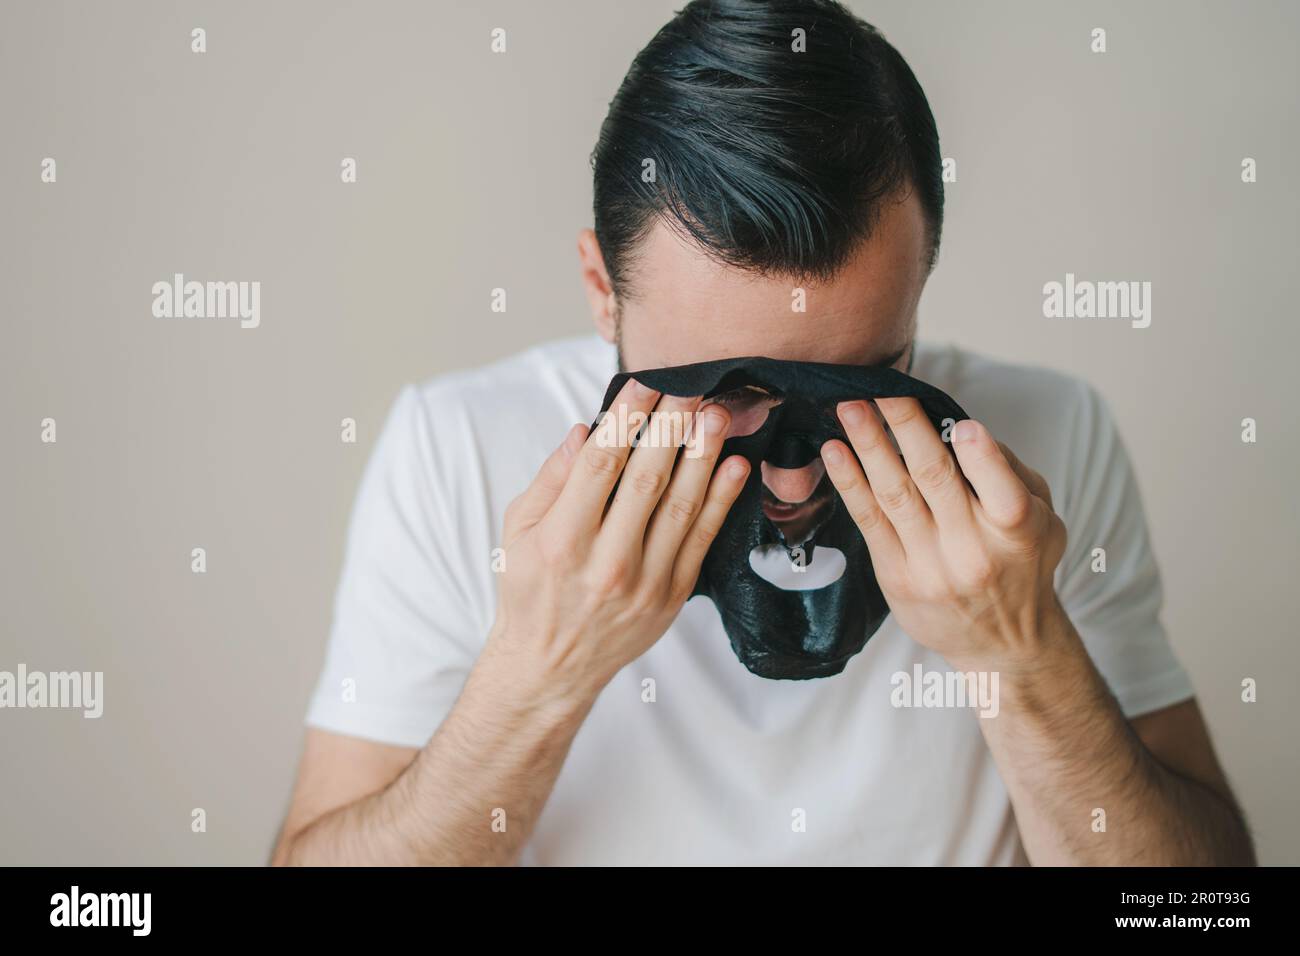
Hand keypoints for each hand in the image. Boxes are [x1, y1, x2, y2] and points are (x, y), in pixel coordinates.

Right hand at [484, 380, 749, 702]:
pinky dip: (722, 501)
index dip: (625, 419)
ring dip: (703, 456)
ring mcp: (644, 583)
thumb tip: (583, 430)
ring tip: (718, 414)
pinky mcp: (672, 596)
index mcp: (560, 541)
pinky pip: (702, 540)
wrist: (551, 667)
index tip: (644, 384)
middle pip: (646, 480)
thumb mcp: (516, 531)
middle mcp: (605, 563)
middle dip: (671, 427)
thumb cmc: (529, 590)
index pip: (599, 465)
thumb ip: (551, 479)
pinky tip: (735, 466)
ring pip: (681, 507)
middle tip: (691, 386)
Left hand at [820, 398, 1068, 673]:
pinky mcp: (897, 576)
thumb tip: (961, 430)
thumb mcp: (1043, 519)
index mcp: (1018, 532)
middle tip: (880, 389)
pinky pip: (869, 521)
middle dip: (905, 428)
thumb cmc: (1022, 564)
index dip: (982, 458)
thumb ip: (1010, 474)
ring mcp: (931, 565)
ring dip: (868, 447)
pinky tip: (834, 452)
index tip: (960, 425)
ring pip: (895, 495)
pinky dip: (850, 483)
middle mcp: (973, 550)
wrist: (1002, 644)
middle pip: (935, 480)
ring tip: (848, 409)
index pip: (1003, 493)